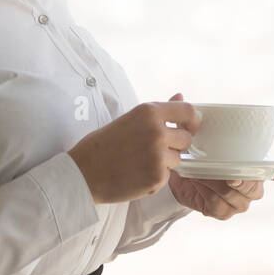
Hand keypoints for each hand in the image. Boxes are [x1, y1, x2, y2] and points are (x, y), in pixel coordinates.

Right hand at [67, 96, 200, 203]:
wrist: (82, 173)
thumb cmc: (102, 145)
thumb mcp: (130, 119)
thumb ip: (158, 112)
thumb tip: (180, 96)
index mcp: (149, 112)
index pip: (188, 112)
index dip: (192, 121)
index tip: (188, 128)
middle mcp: (157, 131)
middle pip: (187, 139)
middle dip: (176, 146)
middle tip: (154, 150)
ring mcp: (158, 155)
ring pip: (178, 159)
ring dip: (165, 163)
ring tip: (140, 162)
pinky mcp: (157, 177)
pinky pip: (167, 176)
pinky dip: (156, 177)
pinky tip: (136, 174)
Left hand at [164, 92, 273, 218]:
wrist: (176, 178)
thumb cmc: (194, 153)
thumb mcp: (190, 135)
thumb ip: (186, 116)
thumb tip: (180, 93)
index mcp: (252, 166)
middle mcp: (251, 185)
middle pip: (255, 187)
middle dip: (242, 180)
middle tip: (229, 175)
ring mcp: (239, 201)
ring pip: (236, 196)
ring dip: (218, 186)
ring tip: (202, 175)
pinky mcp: (224, 212)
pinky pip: (220, 207)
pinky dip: (208, 196)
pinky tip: (198, 186)